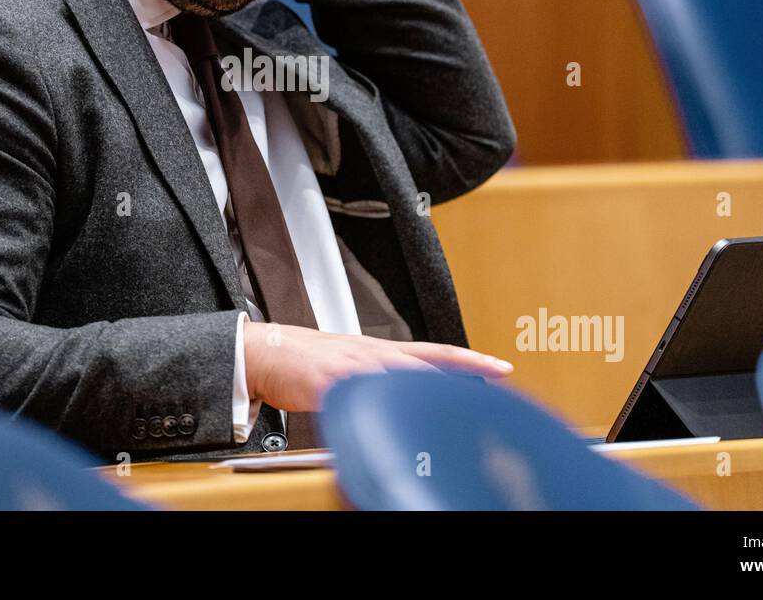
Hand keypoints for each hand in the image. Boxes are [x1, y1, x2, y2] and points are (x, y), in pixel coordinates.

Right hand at [242, 319, 512, 412]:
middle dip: (461, 369)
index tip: (499, 367)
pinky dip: (380, 399)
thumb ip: (377, 379)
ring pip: (400, 373)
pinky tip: (397, 410)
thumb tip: (403, 399)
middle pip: (426, 361)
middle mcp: (371, 354)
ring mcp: (351, 366)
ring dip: (430, 384)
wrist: (262, 353)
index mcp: (378, 352)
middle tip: (496, 376)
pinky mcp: (328, 381)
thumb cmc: (302, 362)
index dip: (468, 360)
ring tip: (459, 396)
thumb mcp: (349, 365)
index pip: (434, 353)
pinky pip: (361, 391)